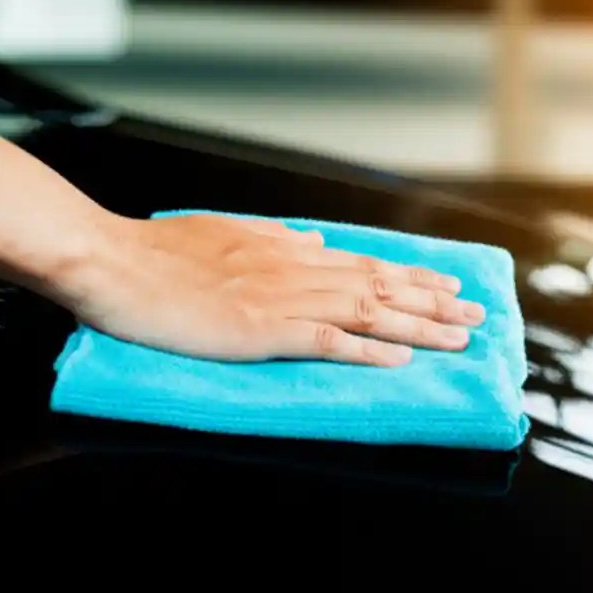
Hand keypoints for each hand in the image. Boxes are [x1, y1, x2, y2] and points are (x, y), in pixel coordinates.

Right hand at [47, 212, 485, 365]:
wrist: (115, 261)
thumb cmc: (162, 252)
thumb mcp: (228, 233)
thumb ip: (278, 238)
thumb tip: (319, 241)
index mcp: (289, 250)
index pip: (367, 264)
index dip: (414, 277)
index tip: (449, 285)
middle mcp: (297, 270)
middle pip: (381, 286)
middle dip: (435, 302)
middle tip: (477, 314)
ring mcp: (282, 300)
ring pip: (367, 311)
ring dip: (418, 325)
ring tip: (459, 337)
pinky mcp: (262, 329)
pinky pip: (327, 341)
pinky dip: (368, 349)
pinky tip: (401, 360)